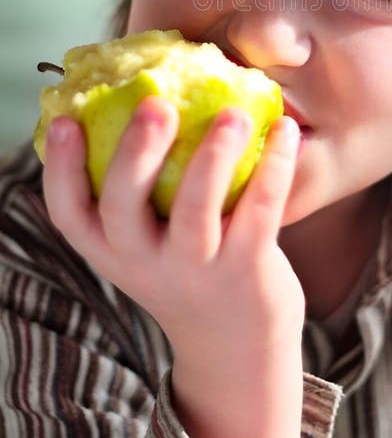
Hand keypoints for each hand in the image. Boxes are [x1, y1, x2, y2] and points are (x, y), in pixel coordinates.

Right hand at [42, 98, 303, 437]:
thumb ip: (141, 191)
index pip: (69, 214)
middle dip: (135, 153)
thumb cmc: (187, 268)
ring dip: (213, 158)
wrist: (237, 344)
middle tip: (156, 104)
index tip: (64, 122)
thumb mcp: (148, 242)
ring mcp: (196, 269)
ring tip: (234, 114)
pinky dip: (274, 168)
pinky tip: (284, 130)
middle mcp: (144, 263)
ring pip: (195, 212)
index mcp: (112, 250)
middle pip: (122, 209)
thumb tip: (149, 93)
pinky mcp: (247, 269)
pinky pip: (259, 212)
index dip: (60, 170)